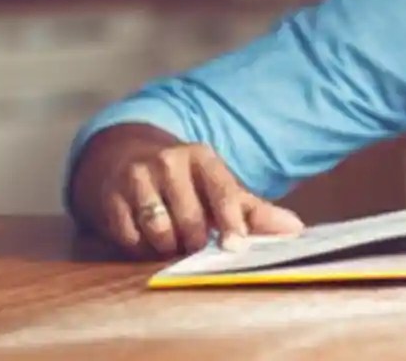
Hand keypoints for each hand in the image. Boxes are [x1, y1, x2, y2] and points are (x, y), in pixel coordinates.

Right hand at [73, 126, 303, 258]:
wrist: (124, 156)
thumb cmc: (184, 182)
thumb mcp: (217, 187)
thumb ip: (253, 211)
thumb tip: (295, 229)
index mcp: (202, 157)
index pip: (223, 192)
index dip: (231, 222)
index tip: (237, 246)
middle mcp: (168, 161)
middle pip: (191, 220)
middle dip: (196, 241)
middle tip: (195, 243)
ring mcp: (136, 177)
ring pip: (160, 231)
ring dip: (168, 247)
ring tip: (171, 240)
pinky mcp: (109, 197)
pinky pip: (131, 239)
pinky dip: (141, 248)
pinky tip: (146, 239)